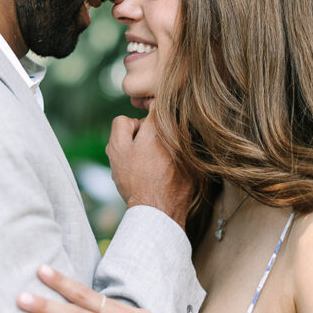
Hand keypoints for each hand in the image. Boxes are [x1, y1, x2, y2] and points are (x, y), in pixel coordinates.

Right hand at [107, 106, 193, 226]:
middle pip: (163, 122)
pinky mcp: (196, 166)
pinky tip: (160, 176)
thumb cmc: (136, 180)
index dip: (147, 102)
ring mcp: (190, 151)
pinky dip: (171, 160)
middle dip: (150, 130)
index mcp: (160, 126)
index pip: (157, 100)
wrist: (158, 212)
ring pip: (172, 139)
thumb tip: (132, 119)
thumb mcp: (117, 149)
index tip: (141, 108)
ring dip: (161, 146)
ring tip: (149, 166)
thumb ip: (121, 124)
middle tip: (138, 149)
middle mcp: (180, 134)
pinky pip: (180, 155)